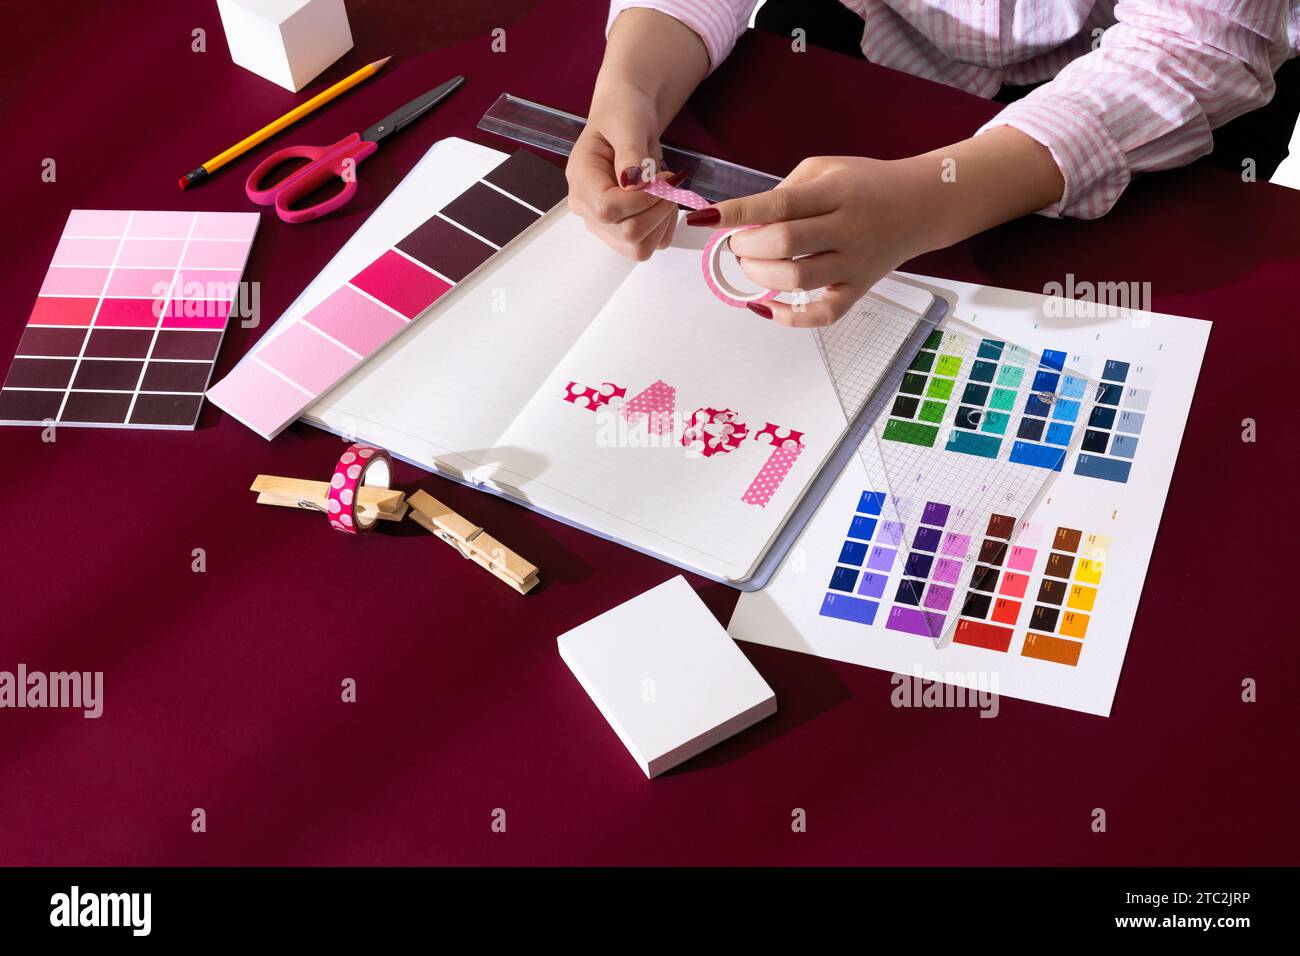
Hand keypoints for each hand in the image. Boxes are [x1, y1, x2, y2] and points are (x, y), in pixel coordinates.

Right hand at [565, 87, 684, 260]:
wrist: (627, 120)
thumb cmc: (623, 115)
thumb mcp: (628, 124)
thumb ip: (630, 154)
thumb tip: (632, 183)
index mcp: (581, 179)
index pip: (607, 209)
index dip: (643, 200)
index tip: (664, 179)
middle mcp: (587, 208)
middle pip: (627, 234)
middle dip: (658, 210)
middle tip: (670, 182)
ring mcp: (604, 224)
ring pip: (639, 247)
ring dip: (663, 220)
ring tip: (665, 189)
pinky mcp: (622, 232)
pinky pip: (652, 244)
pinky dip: (665, 225)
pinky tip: (662, 200)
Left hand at [688, 156, 942, 326]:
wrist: (922, 204)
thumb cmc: (866, 183)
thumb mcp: (825, 168)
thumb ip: (785, 191)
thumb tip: (745, 221)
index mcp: (836, 192)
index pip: (778, 204)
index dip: (736, 214)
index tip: (705, 219)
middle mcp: (847, 228)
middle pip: (785, 244)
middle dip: (746, 246)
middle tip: (738, 243)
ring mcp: (855, 263)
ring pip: (798, 280)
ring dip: (760, 276)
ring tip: (752, 263)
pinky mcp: (859, 288)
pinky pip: (824, 314)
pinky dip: (790, 318)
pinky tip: (766, 307)